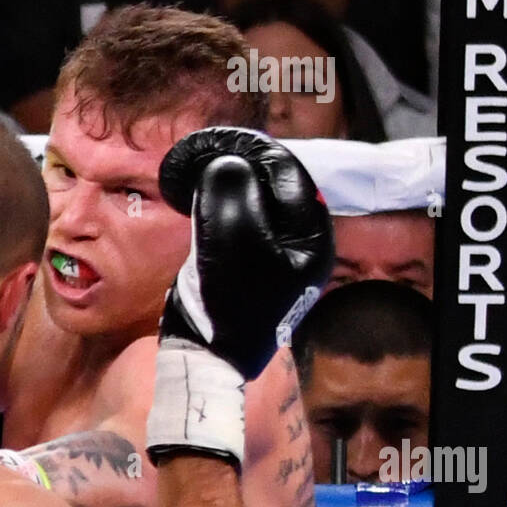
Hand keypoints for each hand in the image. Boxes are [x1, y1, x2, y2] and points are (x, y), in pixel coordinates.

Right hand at [146, 127, 332, 467]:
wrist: (206, 364)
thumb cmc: (227, 304)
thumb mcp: (231, 233)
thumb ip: (230, 186)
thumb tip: (224, 164)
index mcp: (313, 241)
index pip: (287, 175)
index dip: (250, 153)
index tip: (217, 143)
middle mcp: (302, 252)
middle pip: (271, 191)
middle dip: (235, 169)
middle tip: (201, 156)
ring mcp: (276, 266)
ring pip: (252, 209)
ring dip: (223, 189)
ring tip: (192, 176)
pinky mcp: (250, 277)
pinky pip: (238, 230)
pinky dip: (218, 212)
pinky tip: (195, 206)